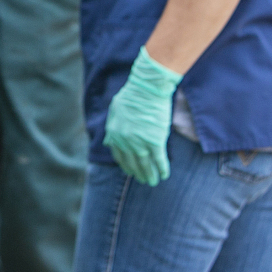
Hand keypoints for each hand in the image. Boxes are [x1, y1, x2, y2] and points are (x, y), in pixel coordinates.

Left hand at [103, 47, 182, 184]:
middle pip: (131, 162)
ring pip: (145, 164)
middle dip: (138, 173)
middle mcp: (125, 141)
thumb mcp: (114, 111)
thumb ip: (111, 128)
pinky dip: (162, 168)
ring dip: (149, 175)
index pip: (118, 155)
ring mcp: (140, 142)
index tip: (130, 171)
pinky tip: (164, 175)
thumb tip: (107, 142)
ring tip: (153, 182)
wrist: (147, 89)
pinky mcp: (155, 141)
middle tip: (143, 180)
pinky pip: (159, 160)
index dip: (125, 165)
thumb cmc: (132, 96)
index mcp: (114, 133)